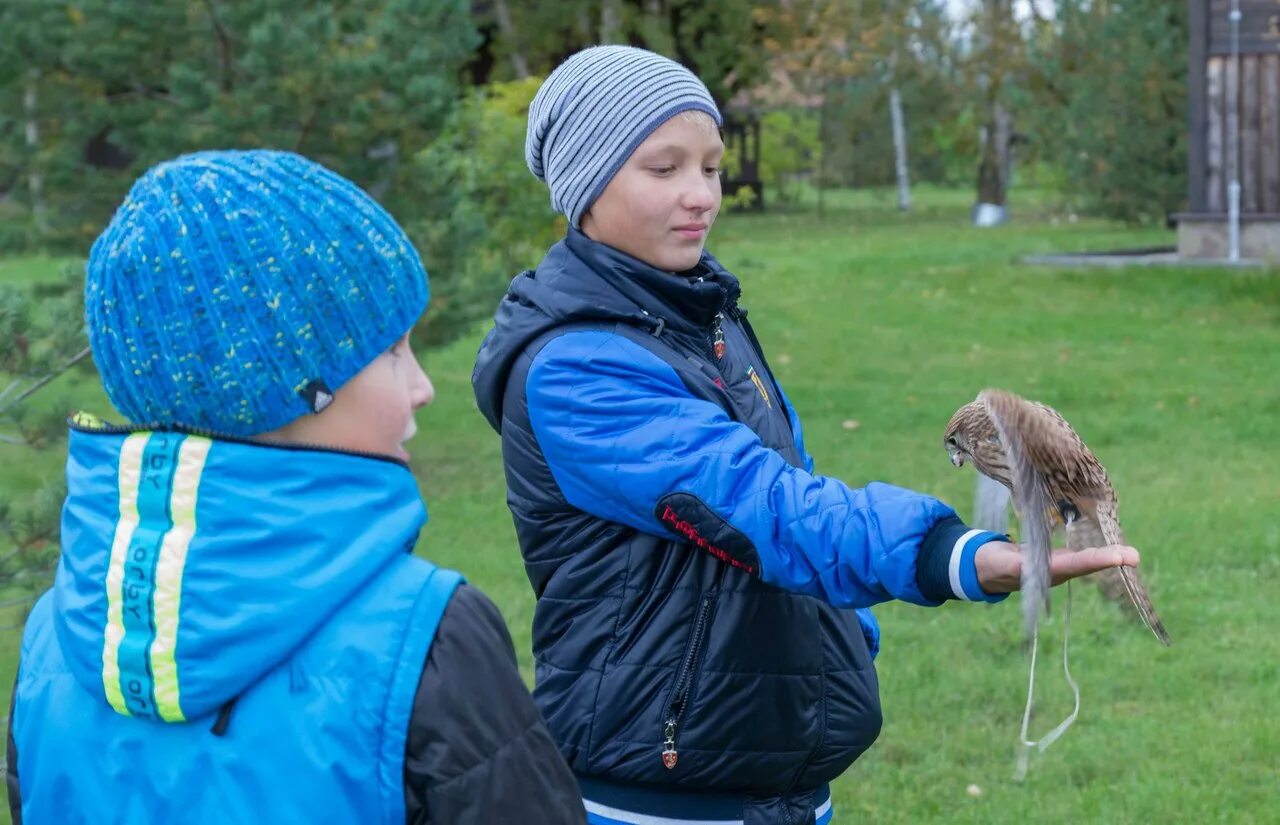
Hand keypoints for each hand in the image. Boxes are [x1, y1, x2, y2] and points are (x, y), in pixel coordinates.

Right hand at [975, 542, 1139, 594]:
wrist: (988, 569)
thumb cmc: (992, 564)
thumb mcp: (999, 563)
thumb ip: (1011, 564)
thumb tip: (1020, 564)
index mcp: (1045, 572)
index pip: (1075, 565)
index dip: (1096, 560)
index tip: (1118, 558)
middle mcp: (1057, 571)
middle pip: (1088, 564)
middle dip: (1110, 560)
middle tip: (1134, 556)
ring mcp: (1059, 566)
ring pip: (1089, 561)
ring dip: (1110, 557)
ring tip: (1132, 554)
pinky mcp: (1058, 558)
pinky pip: (1082, 556)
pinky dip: (1098, 551)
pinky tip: (1113, 550)